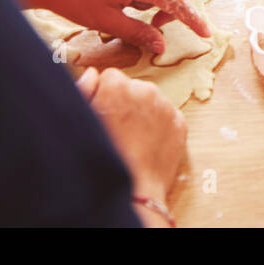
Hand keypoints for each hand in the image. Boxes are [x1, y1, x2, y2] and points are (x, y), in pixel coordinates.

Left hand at [0, 0, 209, 53]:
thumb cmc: (74, 0)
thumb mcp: (107, 22)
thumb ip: (139, 33)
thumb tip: (161, 46)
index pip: (178, 2)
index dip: (193, 20)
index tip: (205, 34)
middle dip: (178, 7)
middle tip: (154, 24)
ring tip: (136, 13)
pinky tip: (128, 1)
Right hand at [77, 67, 186, 220]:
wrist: (134, 190)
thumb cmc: (103, 158)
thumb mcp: (83, 120)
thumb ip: (85, 90)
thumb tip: (93, 73)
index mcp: (118, 86)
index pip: (110, 77)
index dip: (104, 95)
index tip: (103, 112)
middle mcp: (145, 89)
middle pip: (132, 87)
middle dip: (125, 102)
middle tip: (118, 129)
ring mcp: (165, 106)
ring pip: (151, 100)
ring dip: (143, 113)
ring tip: (132, 140)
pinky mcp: (180, 122)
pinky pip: (167, 116)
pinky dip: (159, 126)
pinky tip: (147, 145)